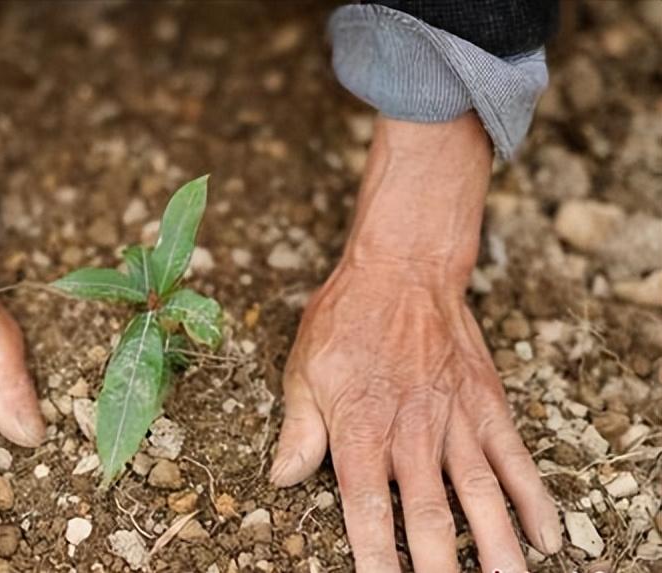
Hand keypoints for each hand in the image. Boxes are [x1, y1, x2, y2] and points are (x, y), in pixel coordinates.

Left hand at [270, 114, 560, 570]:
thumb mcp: (303, 369)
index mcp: (361, 431)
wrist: (402, 268)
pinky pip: (516, 460)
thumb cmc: (345, 319)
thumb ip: (299, 429)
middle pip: (430, 518)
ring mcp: (456, 421)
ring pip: (482, 498)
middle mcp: (412, 434)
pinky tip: (546, 538)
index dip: (375, 561)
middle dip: (439, 568)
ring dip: (496, 548)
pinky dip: (533, 500)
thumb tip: (281, 478)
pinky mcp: (487, 405)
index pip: (367, 512)